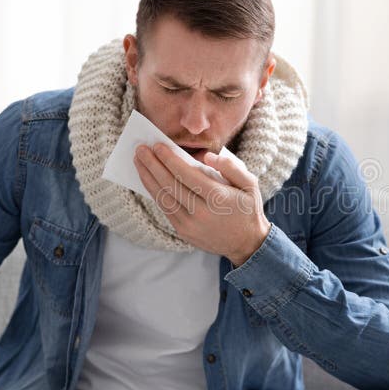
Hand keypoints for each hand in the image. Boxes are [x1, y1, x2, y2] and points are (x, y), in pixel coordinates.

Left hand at [134, 144, 271, 265]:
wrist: (246, 243)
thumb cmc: (247, 209)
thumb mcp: (250, 184)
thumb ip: (231, 167)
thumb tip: (206, 157)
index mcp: (219, 198)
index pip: (187, 176)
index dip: (170, 160)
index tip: (157, 145)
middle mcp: (201, 213)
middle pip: (170, 185)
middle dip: (153, 165)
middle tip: (141, 149)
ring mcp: (190, 225)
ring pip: (163, 198)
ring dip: (148, 178)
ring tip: (138, 161)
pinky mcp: (183, 231)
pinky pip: (164, 209)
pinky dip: (154, 192)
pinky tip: (148, 179)